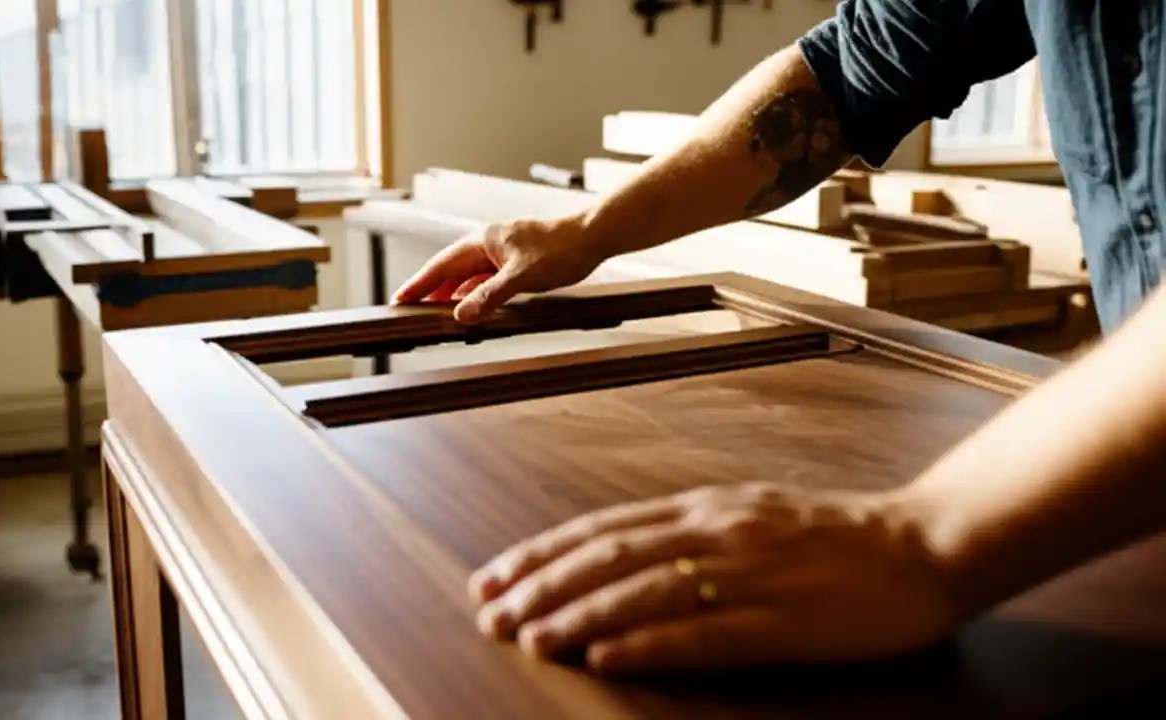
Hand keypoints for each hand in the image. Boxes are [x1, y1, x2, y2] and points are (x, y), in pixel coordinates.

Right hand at [391, 215, 603, 323]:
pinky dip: (474, 294)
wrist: (591, 237)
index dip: (419, 283)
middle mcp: (486, 244)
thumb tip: (461, 315)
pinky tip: (473, 308)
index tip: (399, 299)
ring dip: (452, 294)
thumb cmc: (560, 250)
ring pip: (468, 276)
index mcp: (481, 240)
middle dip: (430, 290)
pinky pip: (485, 280)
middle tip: (410, 311)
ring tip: (436, 315)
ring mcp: (501, 253)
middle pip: (450, 270)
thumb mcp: (521, 277)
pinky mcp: (514, 262)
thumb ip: (489, 296)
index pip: (441, 265)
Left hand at [469, 483, 960, 674]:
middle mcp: (716, 531)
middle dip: (541, 585)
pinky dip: (647, 643)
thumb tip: (624, 552)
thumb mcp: (755, 514)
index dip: (542, 553)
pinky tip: (604, 656)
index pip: (604, 529)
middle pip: (609, 557)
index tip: (492, 576)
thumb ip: (693, 530)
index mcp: (707, 508)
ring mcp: (748, 574)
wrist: (926, 544)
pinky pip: (703, 633)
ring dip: (577, 614)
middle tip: (488, 613)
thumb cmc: (838, 535)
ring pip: (643, 591)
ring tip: (526, 637)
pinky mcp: (782, 620)